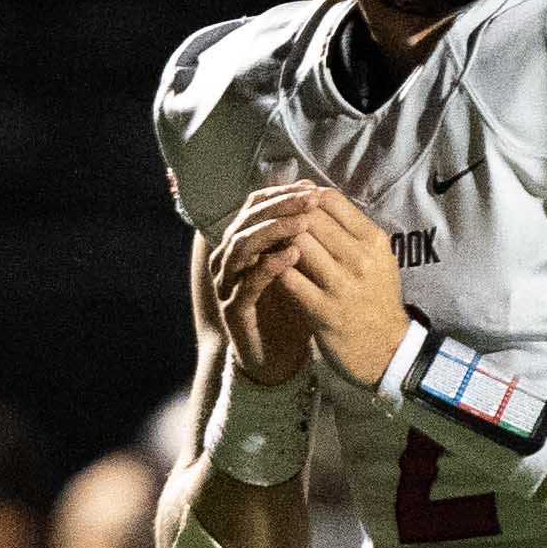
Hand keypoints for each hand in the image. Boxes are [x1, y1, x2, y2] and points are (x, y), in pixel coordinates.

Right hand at [209, 192, 320, 386]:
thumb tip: (319, 194)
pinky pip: (247, 283)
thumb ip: (304, 236)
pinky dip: (268, 266)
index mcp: (243, 244)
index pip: (255, 206)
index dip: (280, 194)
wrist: (278, 359)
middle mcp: (229, 260)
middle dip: (279, 207)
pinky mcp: (233, 311)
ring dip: (272, 231)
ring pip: (241, 247)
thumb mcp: (302, 269)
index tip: (310, 189)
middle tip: (308, 199)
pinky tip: (291, 256)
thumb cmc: (292, 309)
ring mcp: (227, 286)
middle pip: (246, 221)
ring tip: (302, 222)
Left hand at [223, 182, 408, 390]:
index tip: (291, 207)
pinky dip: (273, 270)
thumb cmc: (375, 298)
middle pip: (310, 217)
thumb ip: (348, 228)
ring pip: (297, 243)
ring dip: (277, 242)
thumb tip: (310, 191)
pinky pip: (288, 279)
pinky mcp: (323, 311)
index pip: (330, 199)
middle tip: (271, 225)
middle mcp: (360, 259)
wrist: (388, 351)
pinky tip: (266, 271)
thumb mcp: (375, 257)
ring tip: (267, 246)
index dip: (304, 197)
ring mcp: (342, 286)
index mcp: (373, 240)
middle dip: (286, 218)